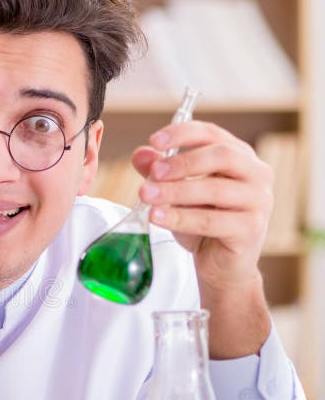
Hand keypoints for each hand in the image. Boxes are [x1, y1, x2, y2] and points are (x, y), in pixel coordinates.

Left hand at [132, 120, 273, 356]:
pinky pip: (212, 220)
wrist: (221, 266)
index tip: (155, 141)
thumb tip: (141, 154)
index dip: (183, 134)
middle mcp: (256, 174)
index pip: (213, 134)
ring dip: (176, 191)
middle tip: (152, 173)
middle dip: (181, 163)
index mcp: (240, 157)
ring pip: (215, 189)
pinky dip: (180, 218)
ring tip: (147, 195)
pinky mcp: (251, 229)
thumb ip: (161, 172)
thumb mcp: (178, 195)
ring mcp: (258, 202)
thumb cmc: (204, 224)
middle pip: (221, 156)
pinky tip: (157, 217)